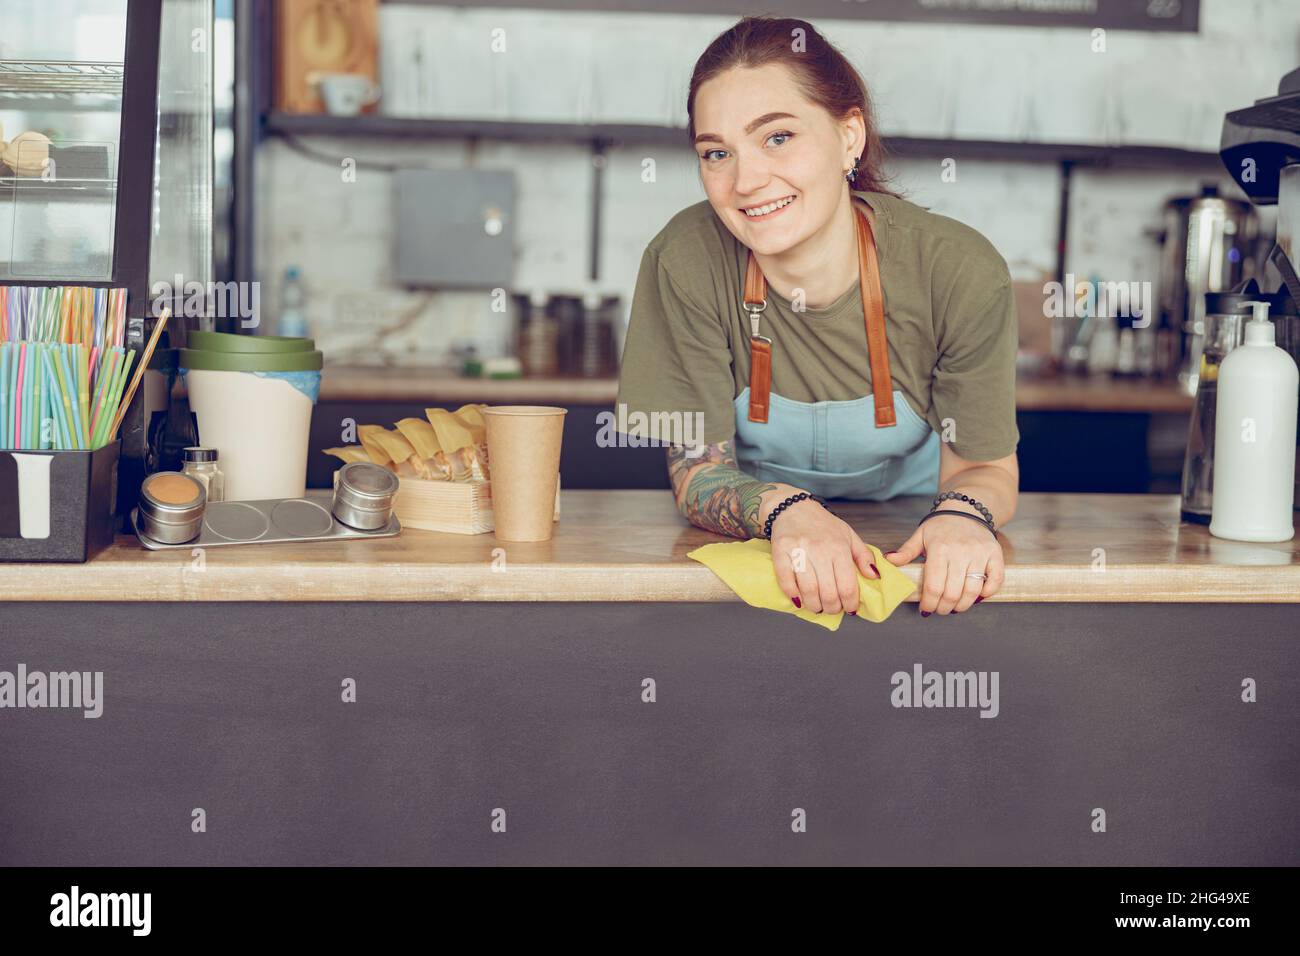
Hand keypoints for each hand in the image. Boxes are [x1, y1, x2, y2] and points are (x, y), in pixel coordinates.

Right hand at [768, 499, 878, 614]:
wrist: (794, 508)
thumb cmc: (823, 525)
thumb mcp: (849, 536)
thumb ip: (864, 556)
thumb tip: (875, 576)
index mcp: (839, 548)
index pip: (847, 585)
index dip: (850, 603)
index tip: (850, 608)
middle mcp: (819, 550)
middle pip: (828, 593)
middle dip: (832, 608)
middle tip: (832, 608)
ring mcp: (798, 552)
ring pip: (808, 591)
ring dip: (814, 606)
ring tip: (817, 606)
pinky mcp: (780, 552)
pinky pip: (786, 581)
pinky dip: (793, 595)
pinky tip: (799, 600)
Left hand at [884, 511, 1003, 614]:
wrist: (967, 510)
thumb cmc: (941, 527)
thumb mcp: (920, 535)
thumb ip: (906, 551)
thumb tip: (888, 562)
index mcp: (939, 549)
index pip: (934, 586)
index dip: (929, 603)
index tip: (926, 609)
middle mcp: (961, 552)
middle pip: (952, 592)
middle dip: (944, 608)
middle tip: (940, 610)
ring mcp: (980, 554)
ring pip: (973, 590)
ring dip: (963, 605)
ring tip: (955, 607)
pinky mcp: (995, 555)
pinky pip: (996, 580)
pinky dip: (987, 593)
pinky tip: (976, 597)